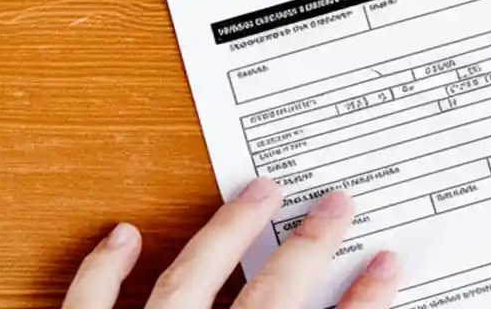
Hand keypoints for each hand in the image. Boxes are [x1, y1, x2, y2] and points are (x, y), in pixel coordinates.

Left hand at [62, 179, 398, 308]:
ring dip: (227, 232)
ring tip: (254, 192)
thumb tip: (353, 304)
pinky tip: (123, 234)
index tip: (387, 263)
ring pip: (190, 281)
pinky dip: (104, 271)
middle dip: (309, 247)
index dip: (366, 297)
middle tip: (336, 206)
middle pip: (272, 296)